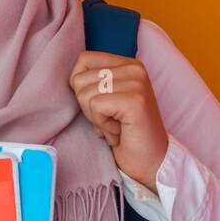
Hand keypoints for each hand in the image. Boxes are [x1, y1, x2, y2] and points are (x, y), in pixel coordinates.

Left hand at [68, 50, 168, 191]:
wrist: (150, 161)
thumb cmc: (125, 132)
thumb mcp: (107, 99)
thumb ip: (93, 82)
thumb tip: (69, 78)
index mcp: (128, 64)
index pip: (83, 59)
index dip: (81, 87)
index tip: (102, 105)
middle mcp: (134, 68)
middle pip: (79, 79)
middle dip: (88, 106)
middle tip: (110, 120)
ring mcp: (136, 83)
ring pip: (84, 94)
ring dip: (95, 118)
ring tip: (116, 126)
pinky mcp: (134, 100)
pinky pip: (95, 107)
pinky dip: (102, 125)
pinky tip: (118, 132)